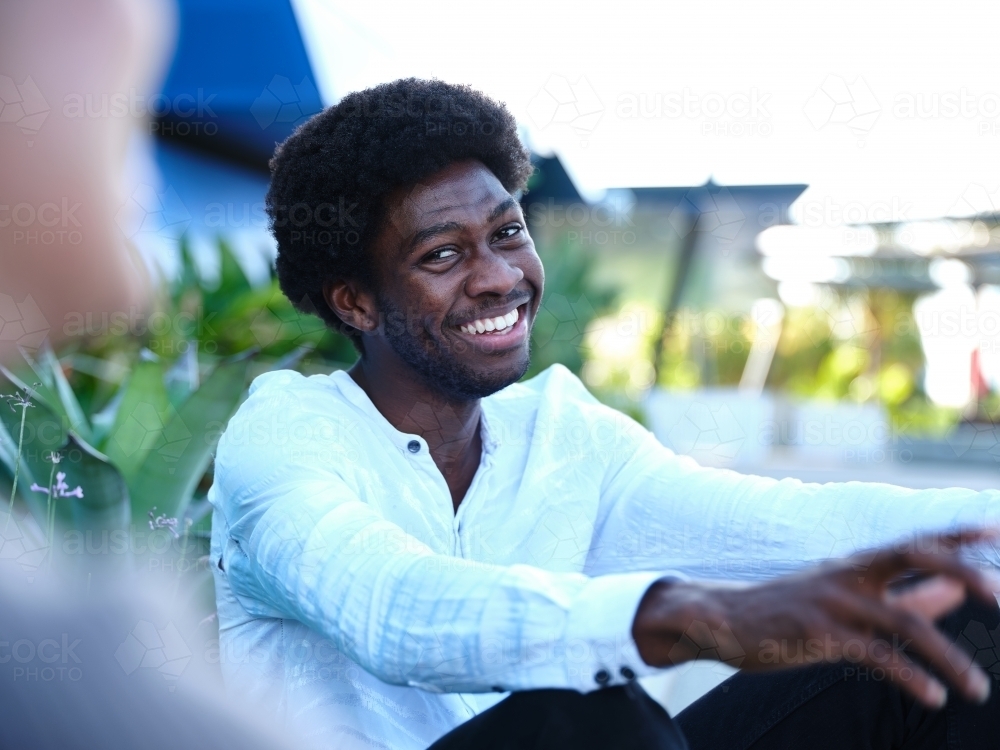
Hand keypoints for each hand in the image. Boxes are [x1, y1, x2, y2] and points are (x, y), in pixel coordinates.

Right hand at [632, 529, 999, 707]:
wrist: (725, 619)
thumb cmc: (793, 609)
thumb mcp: (850, 597)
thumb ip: (907, 594)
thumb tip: (960, 591)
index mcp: (859, 563)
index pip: (918, 541)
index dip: (958, 536)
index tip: (997, 532)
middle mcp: (850, 573)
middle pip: (914, 557)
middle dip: (961, 571)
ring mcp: (834, 601)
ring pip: (904, 620)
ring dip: (948, 657)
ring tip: (979, 689)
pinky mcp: (818, 633)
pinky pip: (874, 654)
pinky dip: (908, 675)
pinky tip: (933, 696)